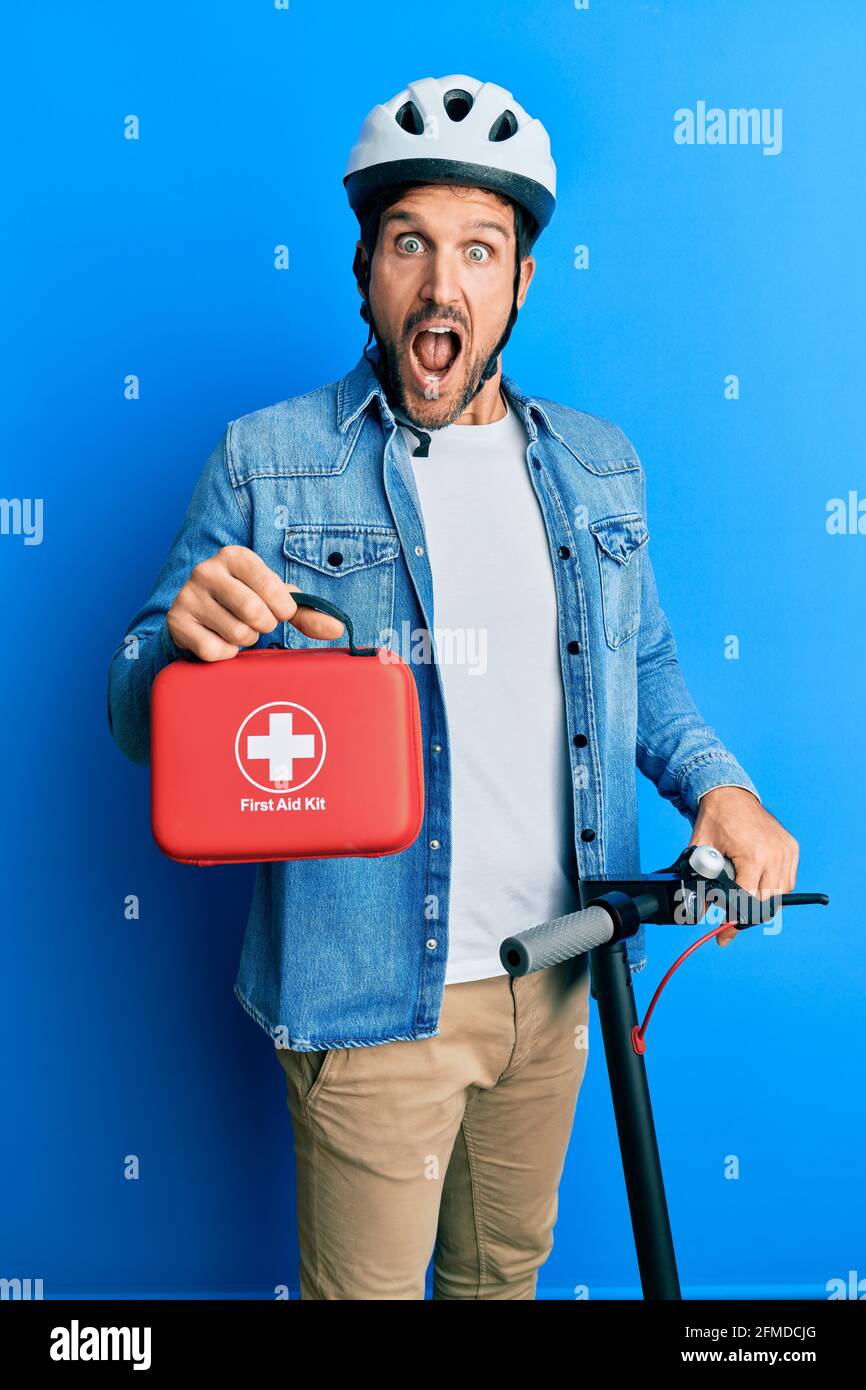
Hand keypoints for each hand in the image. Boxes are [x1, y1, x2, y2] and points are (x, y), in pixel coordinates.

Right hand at [166, 545, 343, 660]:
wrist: (199, 615)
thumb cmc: (246, 602)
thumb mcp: (276, 599)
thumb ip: (308, 612)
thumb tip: (339, 628)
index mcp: (235, 556)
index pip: (273, 589)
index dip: (283, 609)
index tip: (279, 611)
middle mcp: (206, 570)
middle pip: (254, 614)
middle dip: (263, 626)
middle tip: (256, 622)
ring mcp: (187, 595)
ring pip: (236, 634)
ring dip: (244, 640)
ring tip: (236, 628)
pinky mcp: (176, 623)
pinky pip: (215, 651)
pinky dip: (225, 654)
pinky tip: (219, 639)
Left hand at [690, 787, 798, 946]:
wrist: (729, 793)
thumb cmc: (714, 819)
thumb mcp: (700, 852)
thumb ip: (699, 882)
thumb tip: (699, 911)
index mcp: (752, 856)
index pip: (748, 900)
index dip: (735, 920)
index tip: (724, 935)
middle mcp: (774, 854)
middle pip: (766, 902)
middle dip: (747, 914)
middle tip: (731, 922)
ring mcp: (786, 850)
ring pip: (781, 893)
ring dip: (763, 902)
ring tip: (744, 903)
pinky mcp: (791, 847)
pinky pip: (788, 879)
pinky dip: (775, 888)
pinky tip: (759, 888)